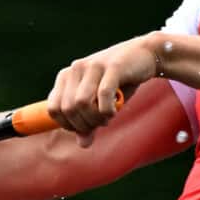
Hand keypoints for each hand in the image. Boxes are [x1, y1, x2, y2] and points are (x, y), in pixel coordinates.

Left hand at [47, 33, 161, 138]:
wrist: (145, 55)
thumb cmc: (120, 81)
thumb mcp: (101, 103)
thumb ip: (89, 121)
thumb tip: (83, 144)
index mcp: (66, 76)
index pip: (53, 108)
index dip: (67, 125)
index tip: (84, 128)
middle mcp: (76, 69)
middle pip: (68, 109)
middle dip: (84, 124)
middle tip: (100, 123)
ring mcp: (93, 66)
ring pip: (81, 103)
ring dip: (95, 118)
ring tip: (108, 117)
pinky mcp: (112, 67)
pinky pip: (103, 95)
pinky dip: (107, 110)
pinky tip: (114, 110)